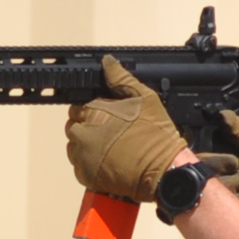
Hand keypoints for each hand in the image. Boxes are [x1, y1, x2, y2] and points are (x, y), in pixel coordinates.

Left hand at [63, 58, 188, 200]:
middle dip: (88, 128)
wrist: (163, 171)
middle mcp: (81, 134)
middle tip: (111, 133)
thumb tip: (107, 61)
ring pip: (75, 148)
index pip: (77, 108)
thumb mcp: (144, 98)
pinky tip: (109, 162)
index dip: (92, 111)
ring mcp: (81, 157)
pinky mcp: (85, 177)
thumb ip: (121, 78)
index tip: (106, 117)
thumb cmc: (155, 134)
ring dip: (87, 146)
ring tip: (112, 149)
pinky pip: (80, 167)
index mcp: (92, 112)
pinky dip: (90, 165)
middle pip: (74, 127)